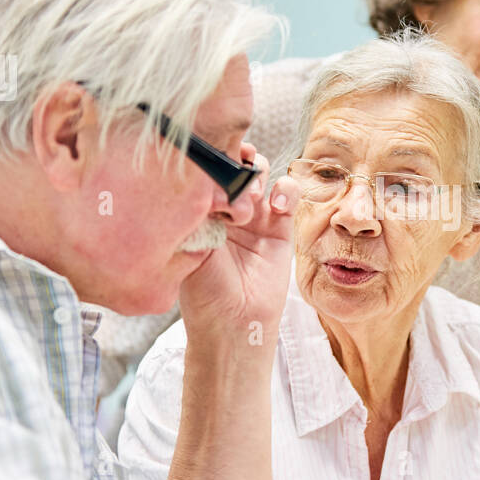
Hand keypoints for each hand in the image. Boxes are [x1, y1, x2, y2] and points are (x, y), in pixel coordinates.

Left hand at [179, 147, 300, 338]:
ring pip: (260, 172)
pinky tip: (277, 205)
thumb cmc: (204, 290)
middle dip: (234, 161)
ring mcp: (255, 215)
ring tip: (251, 196)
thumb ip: (201, 207)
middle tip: (231, 178)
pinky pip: (288, 195)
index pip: (206, 168)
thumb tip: (210, 173)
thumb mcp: (192, 242)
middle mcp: (227, 207)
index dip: (211, 156)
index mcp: (200, 208)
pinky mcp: (281, 227)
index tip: (212, 156)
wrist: (233, 323)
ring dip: (256, 174)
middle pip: (234, 163)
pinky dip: (286, 190)